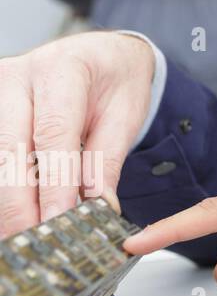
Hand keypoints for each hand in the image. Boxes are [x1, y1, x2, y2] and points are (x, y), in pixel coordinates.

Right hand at [0, 32, 153, 235]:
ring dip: (6, 203)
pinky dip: (2, 190)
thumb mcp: (125, 114)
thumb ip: (106, 160)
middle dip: (20, 204)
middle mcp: (16, 79)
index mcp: (61, 70)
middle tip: (35, 243)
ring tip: (22, 239)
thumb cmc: (114, 80)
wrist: (100, 53)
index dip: (54, 183)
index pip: (53, 135)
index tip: (60, 222)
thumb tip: (99, 208)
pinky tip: (13, 218)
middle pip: (8, 151)